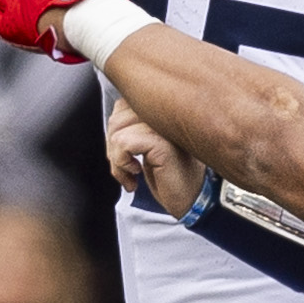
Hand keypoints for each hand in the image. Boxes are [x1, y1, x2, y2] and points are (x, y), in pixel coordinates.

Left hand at [107, 99, 205, 216]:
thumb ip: (135, 124)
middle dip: (113, 146)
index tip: (126, 153)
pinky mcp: (163, 144)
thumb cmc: (170, 175)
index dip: (117, 129)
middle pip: (118, 115)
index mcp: (166, 109)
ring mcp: (167, 126)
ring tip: (132, 173)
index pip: (125, 102)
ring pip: (118, 129)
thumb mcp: (148, 143)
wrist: (191, 200)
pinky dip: (122, 163)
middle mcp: (169, 112)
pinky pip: (123, 143)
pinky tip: (137, 173)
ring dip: (117, 159)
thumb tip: (113, 119)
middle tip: (126, 167)